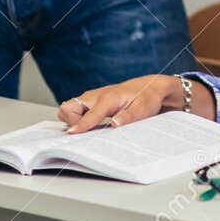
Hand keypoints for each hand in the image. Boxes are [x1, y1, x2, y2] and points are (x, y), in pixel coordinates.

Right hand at [58, 74, 177, 132]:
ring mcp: (92, 98)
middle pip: (69, 107)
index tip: (72, 134)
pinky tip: (90, 126)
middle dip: (70, 121)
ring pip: (70, 108)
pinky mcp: (92, 101)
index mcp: (108, 98)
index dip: (80, 125)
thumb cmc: (147, 97)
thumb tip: (115, 124)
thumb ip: (128, 116)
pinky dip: (77, 118)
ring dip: (72, 120)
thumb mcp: (143, 108)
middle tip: (83, 133)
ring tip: (87, 130)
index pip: (90, 114)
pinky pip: (76, 110)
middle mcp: (96, 96)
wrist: (150, 86)